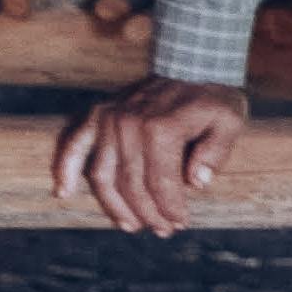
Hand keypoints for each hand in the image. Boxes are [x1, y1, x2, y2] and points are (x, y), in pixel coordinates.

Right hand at [53, 77, 248, 235]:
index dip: (170, 209)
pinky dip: (64, 168)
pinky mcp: (98, 114)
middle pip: (131, 184)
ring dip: (114, 206)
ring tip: (131, 226)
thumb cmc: (212, 99)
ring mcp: (109, 118)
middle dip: (148, 213)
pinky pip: (74, 144)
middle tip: (164, 230)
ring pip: (102, 175)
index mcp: (161, 127)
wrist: (192, 62)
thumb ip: (216, 154)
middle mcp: (129, 123)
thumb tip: (196, 183)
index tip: (181, 223)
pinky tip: (62, 193)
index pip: (160, 183)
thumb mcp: (229, 122)